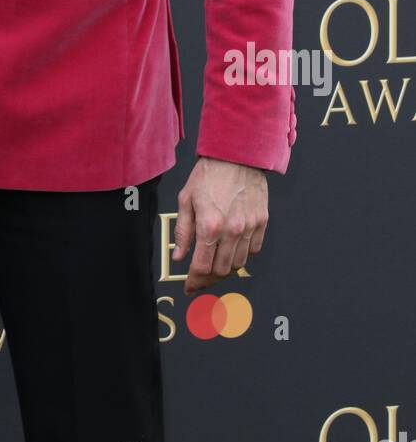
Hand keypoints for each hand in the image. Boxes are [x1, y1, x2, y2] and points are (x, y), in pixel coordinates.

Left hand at [172, 157, 268, 294]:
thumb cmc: (210, 173)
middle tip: (200, 278)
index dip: (194, 281)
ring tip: (215, 265)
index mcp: (209, 225)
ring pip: (238, 264)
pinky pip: (253, 250)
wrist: (237, 154)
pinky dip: (242, 256)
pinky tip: (232, 251)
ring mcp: (249, 227)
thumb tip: (179, 256)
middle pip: (221, 270)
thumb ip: (183, 232)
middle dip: (208, 279)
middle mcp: (231, 230)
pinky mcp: (261, 222)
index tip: (190, 287)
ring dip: (225, 270)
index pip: (201, 266)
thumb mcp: (186, 199)